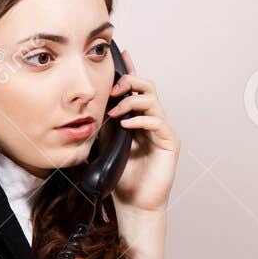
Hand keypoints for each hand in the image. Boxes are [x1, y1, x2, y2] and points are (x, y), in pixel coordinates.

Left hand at [106, 49, 178, 212]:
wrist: (134, 203)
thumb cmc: (121, 177)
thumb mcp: (105, 143)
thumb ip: (103, 123)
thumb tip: (87, 106)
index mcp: (137, 118)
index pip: (135, 89)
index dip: (129, 71)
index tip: (121, 54)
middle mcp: (152, 121)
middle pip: (147, 87)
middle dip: (130, 82)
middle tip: (114, 89)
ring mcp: (162, 130)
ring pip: (153, 100)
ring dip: (132, 101)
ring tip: (116, 111)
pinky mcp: (170, 143)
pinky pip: (158, 122)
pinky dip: (141, 120)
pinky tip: (127, 125)